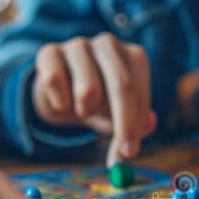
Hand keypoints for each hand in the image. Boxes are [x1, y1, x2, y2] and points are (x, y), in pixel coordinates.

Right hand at [32, 33, 156, 166]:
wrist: (59, 93)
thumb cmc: (98, 103)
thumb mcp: (120, 116)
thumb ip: (136, 125)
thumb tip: (148, 126)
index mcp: (133, 56)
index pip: (139, 91)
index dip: (134, 124)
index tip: (129, 152)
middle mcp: (109, 44)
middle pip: (121, 85)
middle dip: (122, 123)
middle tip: (120, 154)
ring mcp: (79, 44)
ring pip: (87, 91)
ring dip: (85, 111)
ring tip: (83, 109)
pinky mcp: (49, 51)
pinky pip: (55, 82)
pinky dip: (59, 102)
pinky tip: (62, 100)